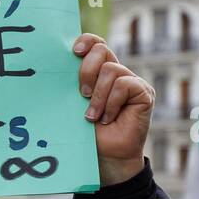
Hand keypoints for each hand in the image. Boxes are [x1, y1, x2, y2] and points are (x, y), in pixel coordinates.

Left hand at [74, 33, 152, 185]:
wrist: (105, 157)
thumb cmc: (87, 133)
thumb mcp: (74, 105)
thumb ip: (72, 84)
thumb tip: (55, 66)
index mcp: (98, 72)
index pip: (95, 44)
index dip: (86, 41)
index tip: (73, 52)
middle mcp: (116, 73)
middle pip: (101, 50)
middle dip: (86, 71)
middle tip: (81, 94)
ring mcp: (131, 82)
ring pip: (111, 69)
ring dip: (98, 96)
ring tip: (93, 115)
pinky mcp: (144, 92)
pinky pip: (124, 85)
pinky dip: (112, 103)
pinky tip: (109, 118)